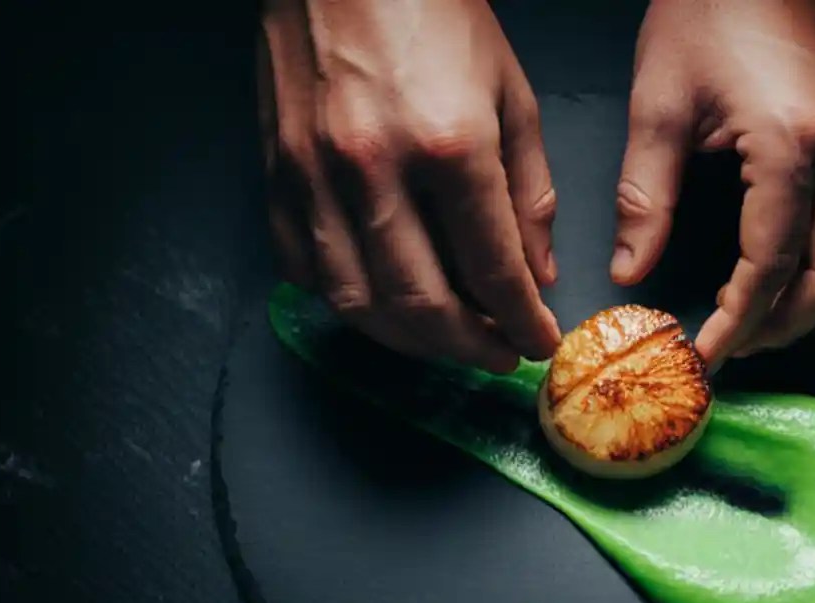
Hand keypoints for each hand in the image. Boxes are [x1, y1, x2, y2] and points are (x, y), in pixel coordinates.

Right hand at [257, 0, 559, 373]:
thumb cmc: (436, 14)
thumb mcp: (512, 95)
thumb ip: (528, 193)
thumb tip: (533, 274)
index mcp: (449, 144)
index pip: (493, 269)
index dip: (522, 321)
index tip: (538, 343)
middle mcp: (374, 168)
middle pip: (421, 304)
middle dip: (468, 348)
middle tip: (497, 355)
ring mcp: (315, 174)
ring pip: (356, 301)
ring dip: (406, 340)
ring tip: (444, 341)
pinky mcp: (275, 171)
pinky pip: (303, 267)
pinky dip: (345, 302)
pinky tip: (380, 304)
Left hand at [612, 0, 814, 368]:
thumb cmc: (707, 11)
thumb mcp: (660, 104)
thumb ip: (644, 195)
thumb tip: (630, 269)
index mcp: (790, 146)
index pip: (770, 264)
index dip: (738, 321)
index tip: (706, 352)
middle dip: (785, 325)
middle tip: (734, 348)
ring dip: (810, 301)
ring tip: (756, 323)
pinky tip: (779, 272)